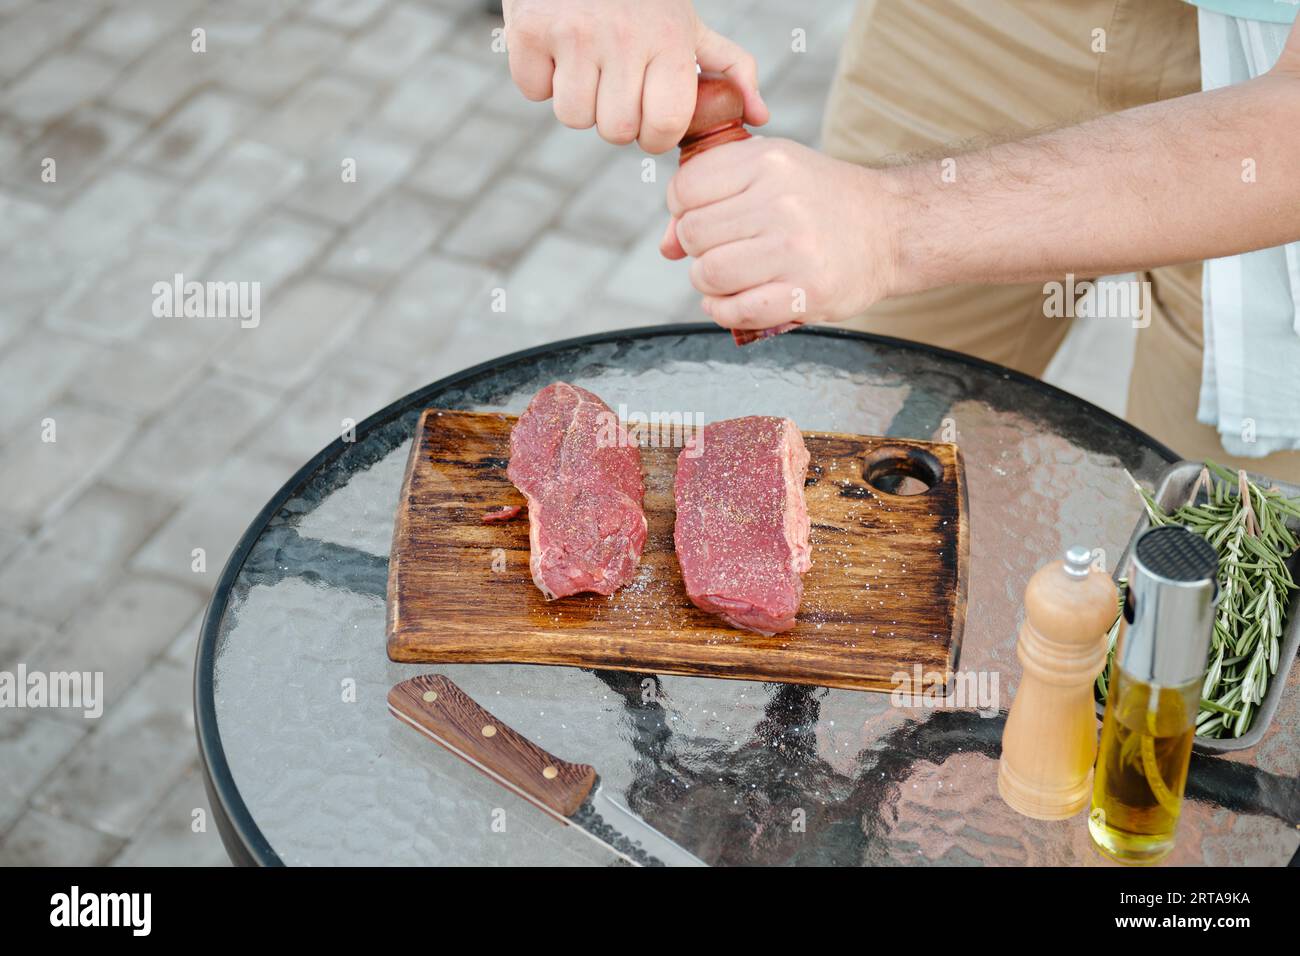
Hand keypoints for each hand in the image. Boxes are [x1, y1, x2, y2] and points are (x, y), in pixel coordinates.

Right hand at [502, 0, 767, 153]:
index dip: (653, 135)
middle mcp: (623, 39)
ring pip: (573, 117)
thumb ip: (729, 69)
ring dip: (577, 100)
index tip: (648, 118)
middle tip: (614, 84)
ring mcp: (572, 35)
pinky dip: (541, 78)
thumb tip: (758, 116)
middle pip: (614, 132)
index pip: (662, 128)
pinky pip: (534, 92)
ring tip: (585, 63)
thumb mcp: (688, 24)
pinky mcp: (528, 31)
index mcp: (669, 42)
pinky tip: (556, 48)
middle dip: (614, 118)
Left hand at [660, 138, 899, 332]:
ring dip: (707, 282)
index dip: (682, 208)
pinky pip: (736, 310)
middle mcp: (780, 202)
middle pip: (693, 234)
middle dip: (696, 248)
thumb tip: (666, 245)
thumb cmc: (820, 200)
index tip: (702, 217)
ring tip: (728, 277)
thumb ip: (713, 195)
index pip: (686, 188)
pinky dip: (722, 311)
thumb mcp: (771, 172)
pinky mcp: (806, 292)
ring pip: (709, 273)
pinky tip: (732, 302)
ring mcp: (794, 249)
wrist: (891, 229)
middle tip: (720, 249)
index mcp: (767, 163)